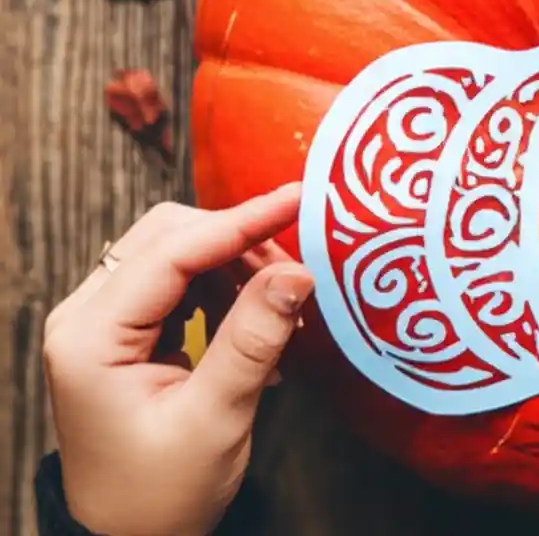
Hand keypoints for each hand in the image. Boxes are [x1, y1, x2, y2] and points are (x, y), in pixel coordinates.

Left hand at [43, 184, 312, 535]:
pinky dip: (223, 289)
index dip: (240, 221)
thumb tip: (297, 274)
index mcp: (92, 337)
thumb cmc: (161, 494)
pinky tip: (255, 326)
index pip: (172, 252)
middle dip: (238, 243)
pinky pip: (177, 282)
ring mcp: (101, 322)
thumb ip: (253, 339)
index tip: (297, 199)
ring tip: (280, 311)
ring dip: (235, 267)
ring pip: (175, 252)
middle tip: (296, 276)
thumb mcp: (216, 418)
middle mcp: (85, 317)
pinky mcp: (122, 332)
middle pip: (167, 236)